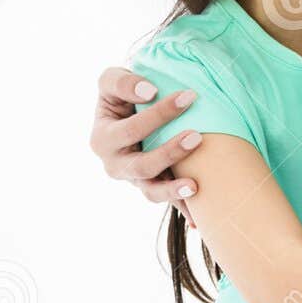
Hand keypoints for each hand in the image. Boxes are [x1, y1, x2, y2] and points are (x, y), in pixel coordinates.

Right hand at [90, 65, 204, 225]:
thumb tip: (148, 91)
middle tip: (198, 136)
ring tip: (196, 185)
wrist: (131, 114)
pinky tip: (197, 221)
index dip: (159, 114)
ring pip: (151, 191)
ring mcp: (134, 180)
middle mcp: (115, 164)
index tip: (190, 96)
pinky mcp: (153, 188)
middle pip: (141, 165)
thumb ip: (122, 82)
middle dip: (169, 152)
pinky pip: (167, 202)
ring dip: (172, 189)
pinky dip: (182, 210)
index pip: (131, 129)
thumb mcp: (112, 82)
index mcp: (103, 138)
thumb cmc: (123, 95)